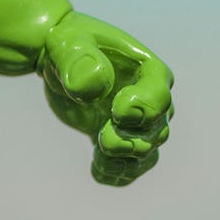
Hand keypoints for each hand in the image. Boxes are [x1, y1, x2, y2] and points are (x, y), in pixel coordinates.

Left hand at [40, 13, 172, 185]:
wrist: (61, 60)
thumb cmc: (68, 44)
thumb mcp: (67, 45)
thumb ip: (78, 61)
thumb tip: (95, 88)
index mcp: (148, 70)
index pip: (159, 98)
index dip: (142, 110)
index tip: (115, 110)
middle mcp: (151, 99)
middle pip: (157, 133)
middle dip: (131, 142)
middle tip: (101, 138)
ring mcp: (137, 123)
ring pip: (146, 155)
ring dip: (125, 163)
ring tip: (99, 155)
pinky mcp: (119, 139)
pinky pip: (129, 168)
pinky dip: (116, 174)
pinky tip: (97, 169)